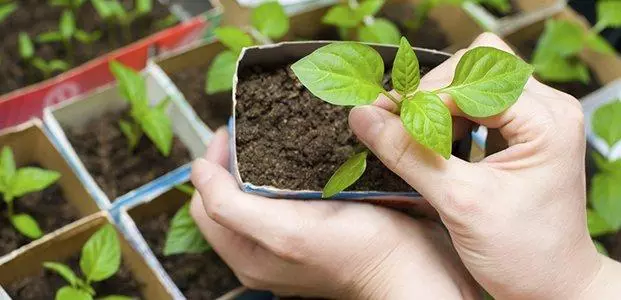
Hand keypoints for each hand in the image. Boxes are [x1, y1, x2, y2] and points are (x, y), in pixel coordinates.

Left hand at [190, 128, 479, 298]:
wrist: (411, 267)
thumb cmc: (357, 252)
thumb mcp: (286, 232)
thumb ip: (231, 207)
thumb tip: (196, 171)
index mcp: (246, 253)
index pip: (205, 201)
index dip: (213, 163)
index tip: (232, 131)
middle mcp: (261, 250)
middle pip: (227, 196)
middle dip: (233, 158)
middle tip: (252, 128)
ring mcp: (287, 240)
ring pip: (255, 193)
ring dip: (258, 161)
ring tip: (273, 135)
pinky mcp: (311, 230)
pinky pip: (283, 196)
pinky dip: (283, 171)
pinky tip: (301, 155)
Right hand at [349, 33, 611, 299]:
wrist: (552, 286)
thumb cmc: (522, 253)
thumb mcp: (459, 202)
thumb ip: (409, 155)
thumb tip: (363, 117)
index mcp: (545, 120)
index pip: (470, 81)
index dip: (421, 96)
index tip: (380, 115)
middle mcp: (547, 108)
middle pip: (474, 68)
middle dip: (429, 94)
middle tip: (394, 123)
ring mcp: (536, 119)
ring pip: (473, 82)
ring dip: (436, 104)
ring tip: (413, 135)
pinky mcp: (523, 132)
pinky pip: (477, 104)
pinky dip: (447, 117)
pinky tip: (434, 142)